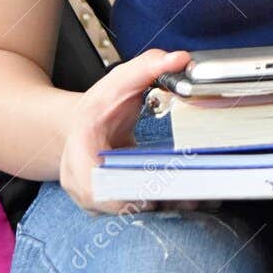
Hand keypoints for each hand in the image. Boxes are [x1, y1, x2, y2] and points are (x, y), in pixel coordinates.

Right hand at [59, 46, 190, 212]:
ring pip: (123, 213)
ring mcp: (91, 196)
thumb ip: (150, 67)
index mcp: (80, 146)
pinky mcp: (109, 204)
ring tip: (193, 200)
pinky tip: (186, 202)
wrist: (82, 123)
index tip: (148, 197)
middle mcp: (80, 178)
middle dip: (148, 204)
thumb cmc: (100, 105)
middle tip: (184, 198)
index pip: (90, 182)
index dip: (117, 195)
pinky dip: (159, 208)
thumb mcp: (121, 80)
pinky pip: (131, 211)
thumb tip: (179, 59)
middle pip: (110, 205)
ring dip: (159, 209)